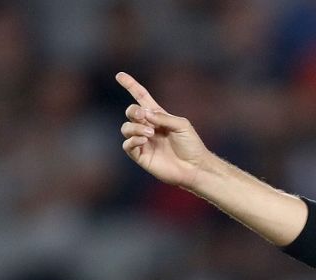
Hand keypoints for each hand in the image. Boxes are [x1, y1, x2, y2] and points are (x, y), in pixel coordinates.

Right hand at [117, 71, 210, 188]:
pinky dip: (133, 140)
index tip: (120, 75)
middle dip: (133, 111)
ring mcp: (144, 142)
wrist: (195, 168)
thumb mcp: (181, 125)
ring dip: (135, 127)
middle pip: (131, 112)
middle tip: (143, 116)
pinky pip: (127, 145)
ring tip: (149, 133)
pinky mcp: (141, 156)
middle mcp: (148, 127)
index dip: (131, 86)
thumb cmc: (192, 146)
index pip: (141, 97)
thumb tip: (144, 113)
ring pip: (126, 128)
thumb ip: (163, 117)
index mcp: (158, 117)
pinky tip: (143, 140)